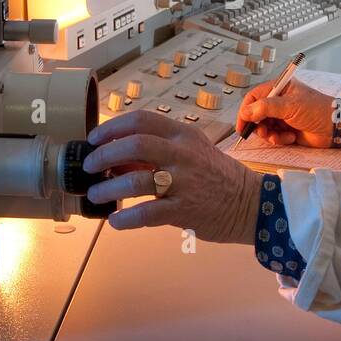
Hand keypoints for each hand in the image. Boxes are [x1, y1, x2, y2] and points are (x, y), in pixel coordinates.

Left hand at [83, 110, 262, 244]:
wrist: (251, 204)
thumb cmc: (216, 177)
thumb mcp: (192, 152)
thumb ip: (157, 152)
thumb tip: (116, 156)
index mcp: (184, 135)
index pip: (141, 121)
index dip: (112, 128)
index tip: (94, 139)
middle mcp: (184, 154)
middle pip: (134, 145)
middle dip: (104, 155)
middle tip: (89, 166)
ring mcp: (185, 182)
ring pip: (136, 180)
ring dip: (108, 188)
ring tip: (96, 195)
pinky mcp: (185, 210)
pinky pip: (147, 213)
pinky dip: (125, 218)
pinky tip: (115, 220)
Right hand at [237, 77, 336, 147]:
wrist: (334, 127)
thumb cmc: (317, 109)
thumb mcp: (289, 105)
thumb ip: (266, 107)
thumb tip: (246, 112)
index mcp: (279, 89)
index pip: (254, 97)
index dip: (246, 110)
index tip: (242, 124)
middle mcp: (279, 102)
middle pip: (256, 114)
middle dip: (258, 125)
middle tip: (263, 132)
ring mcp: (283, 116)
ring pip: (264, 127)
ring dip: (269, 134)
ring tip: (279, 136)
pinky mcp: (287, 130)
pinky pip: (274, 136)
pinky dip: (279, 139)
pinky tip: (290, 137)